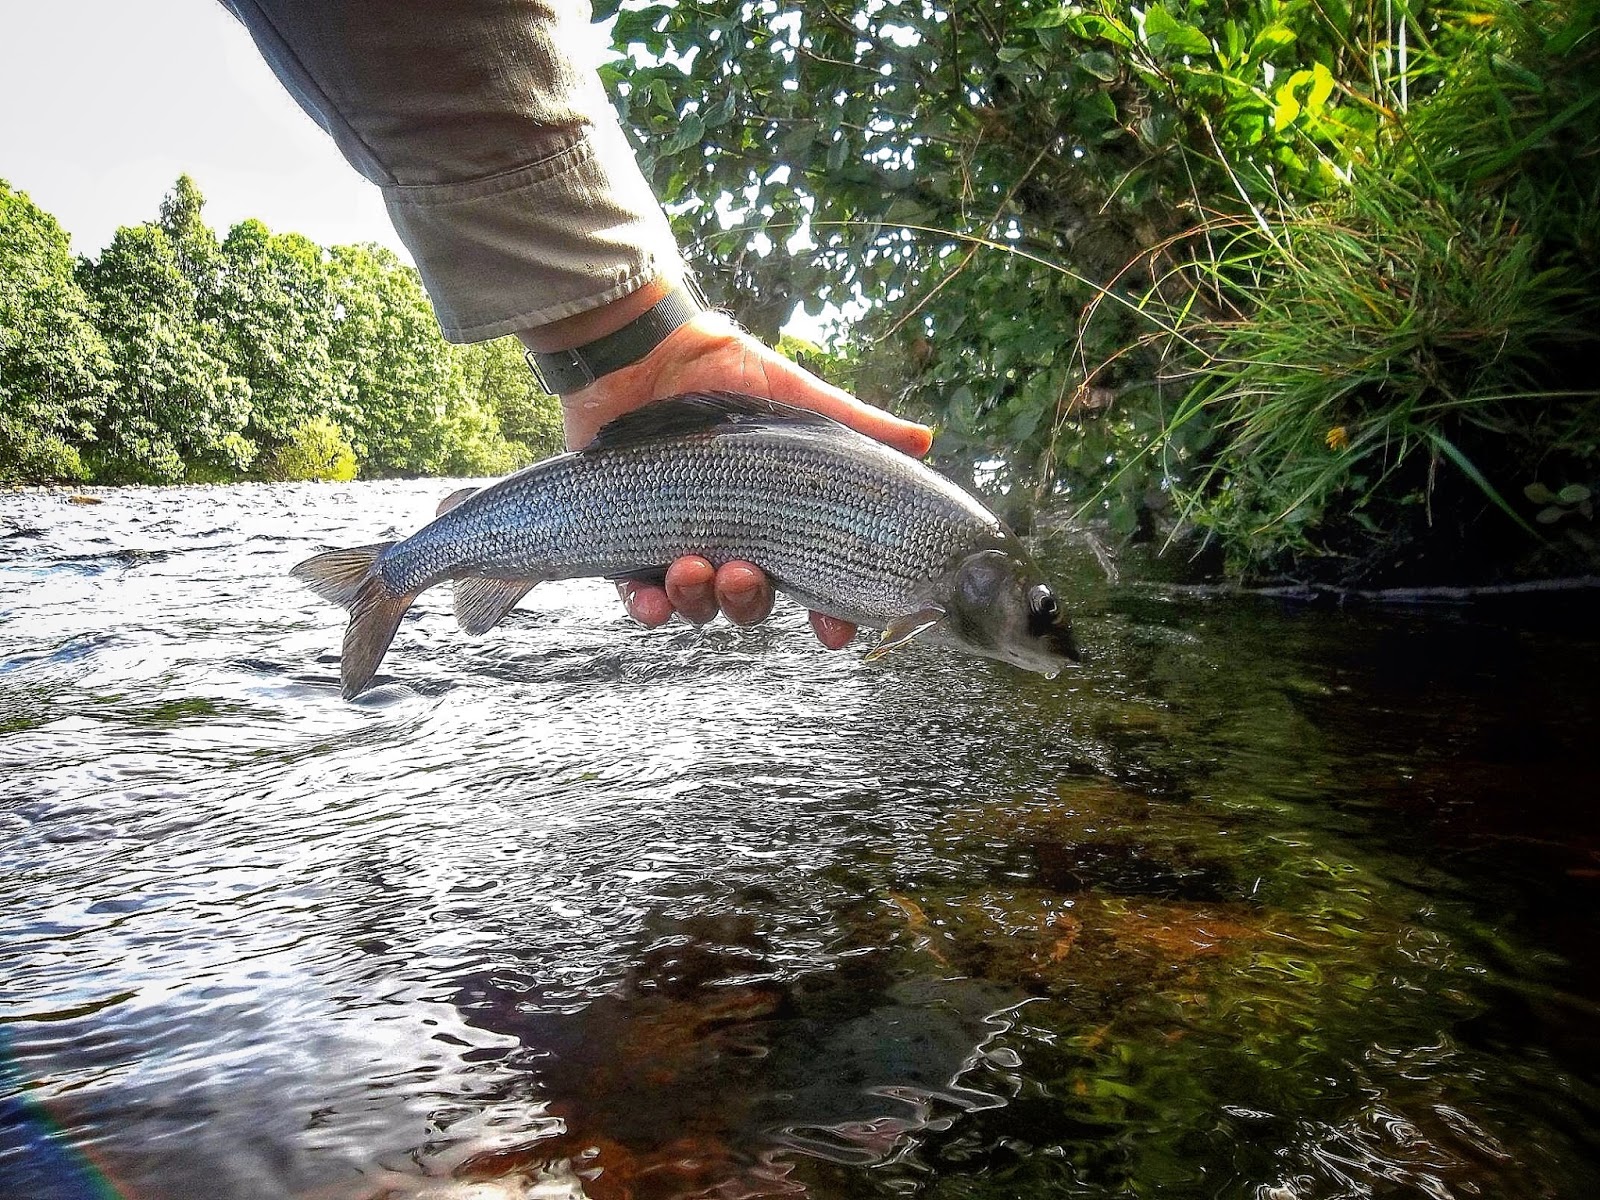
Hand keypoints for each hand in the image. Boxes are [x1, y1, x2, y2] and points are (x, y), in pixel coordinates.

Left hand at [520, 291, 932, 647]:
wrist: (647, 349)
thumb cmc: (726, 370)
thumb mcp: (799, 400)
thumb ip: (857, 425)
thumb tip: (924, 441)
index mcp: (775, 520)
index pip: (809, 581)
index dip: (826, 613)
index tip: (837, 631)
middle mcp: (730, 539)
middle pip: (749, 600)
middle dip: (749, 599)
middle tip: (744, 573)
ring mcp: (679, 542)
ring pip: (697, 603)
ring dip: (699, 600)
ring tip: (693, 568)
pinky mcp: (628, 540)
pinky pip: (639, 594)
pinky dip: (647, 605)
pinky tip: (652, 599)